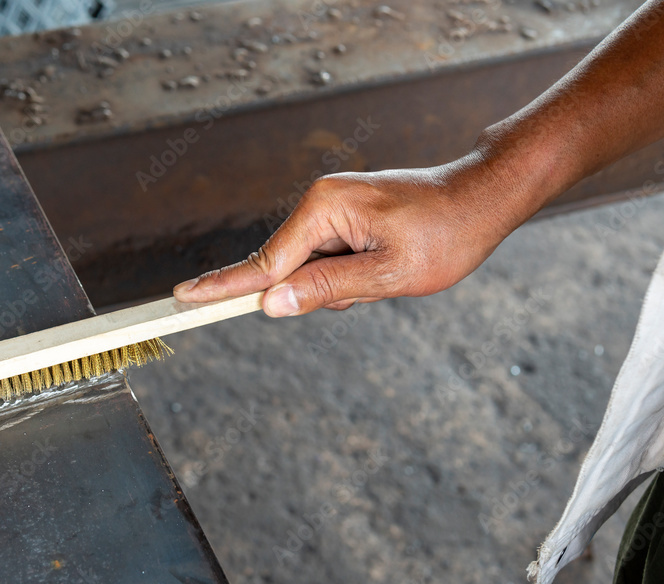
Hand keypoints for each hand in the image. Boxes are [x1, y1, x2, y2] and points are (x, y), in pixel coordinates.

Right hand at [173, 153, 532, 315]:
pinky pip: (328, 261)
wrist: (482, 200)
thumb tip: (270, 303)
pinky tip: (384, 266)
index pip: (264, 262)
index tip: (181, 301)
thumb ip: (327, 290)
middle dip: (318, 293)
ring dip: (341, 286)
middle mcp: (319, 203)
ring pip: (310, 271)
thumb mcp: (388, 273)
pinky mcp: (344, 219)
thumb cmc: (445, 234)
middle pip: (287, 269)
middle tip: (371, 283)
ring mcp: (331, 210)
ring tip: (390, 270)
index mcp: (323, 209)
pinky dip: (349, 277)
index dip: (224, 289)